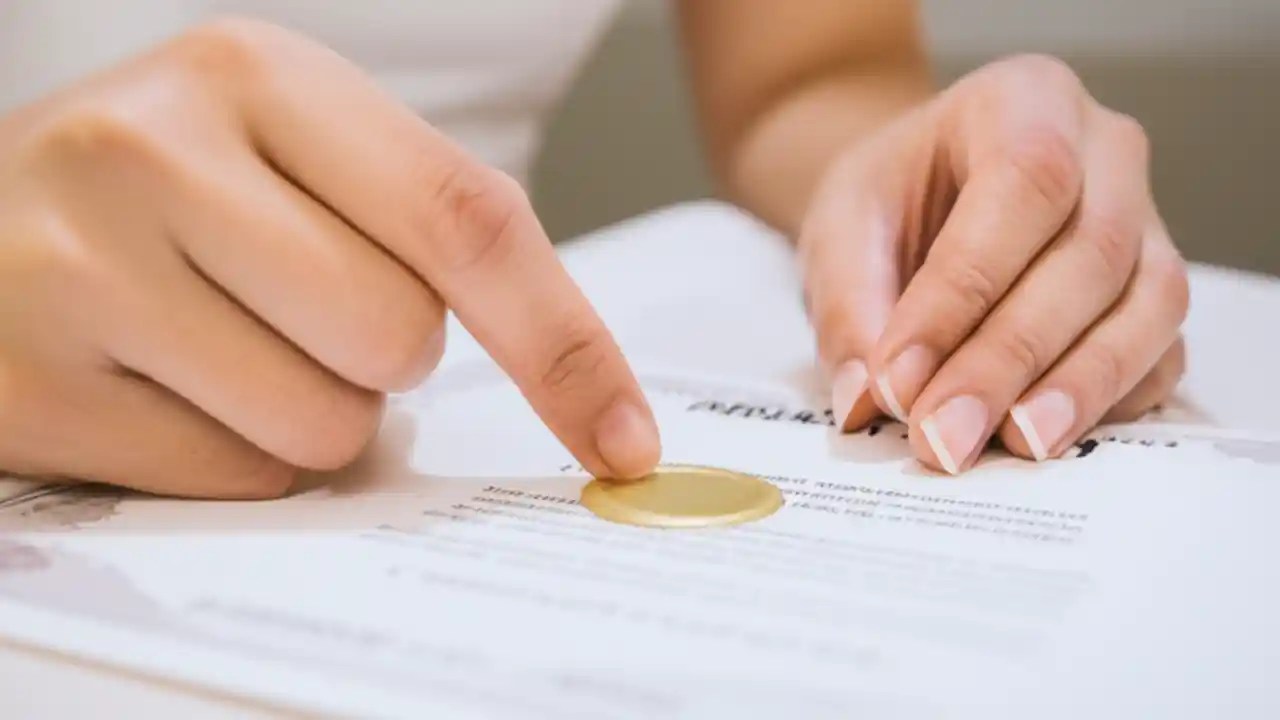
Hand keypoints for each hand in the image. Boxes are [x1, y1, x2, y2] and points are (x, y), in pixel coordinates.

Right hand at [0, 19, 659, 496]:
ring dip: (311, 411)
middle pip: (398, 335)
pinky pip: (236, 477)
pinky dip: (236, 456)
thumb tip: (588, 387)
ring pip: (325, 422)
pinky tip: (168, 388)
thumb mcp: (297, 150)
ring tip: (226, 344)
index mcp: (258, 73)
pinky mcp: (34, 384)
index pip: (466, 221)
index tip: (621, 434)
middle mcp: (156, 149)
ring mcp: (80, 265)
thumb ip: (432, 226)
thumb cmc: (173, 193)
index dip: (563, 342)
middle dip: (381, 356)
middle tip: (297, 309)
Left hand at [801, 55, 1187, 473]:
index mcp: (1025, 100)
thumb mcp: (839, 229)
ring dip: (1079, 385)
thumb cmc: (887, 198)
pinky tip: (1049, 437)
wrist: (918, 197)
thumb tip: (868, 400)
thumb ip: (848, 306)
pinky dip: (1110, 400)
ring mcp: (1149, 221)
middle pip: (1091, 251)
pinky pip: (1161, 351)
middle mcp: (1106, 150)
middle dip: (1010, 357)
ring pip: (1148, 302)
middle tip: (944, 437)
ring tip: (1013, 447)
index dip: (963, 291)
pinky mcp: (1153, 294)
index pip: (1021, 184)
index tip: (900, 378)